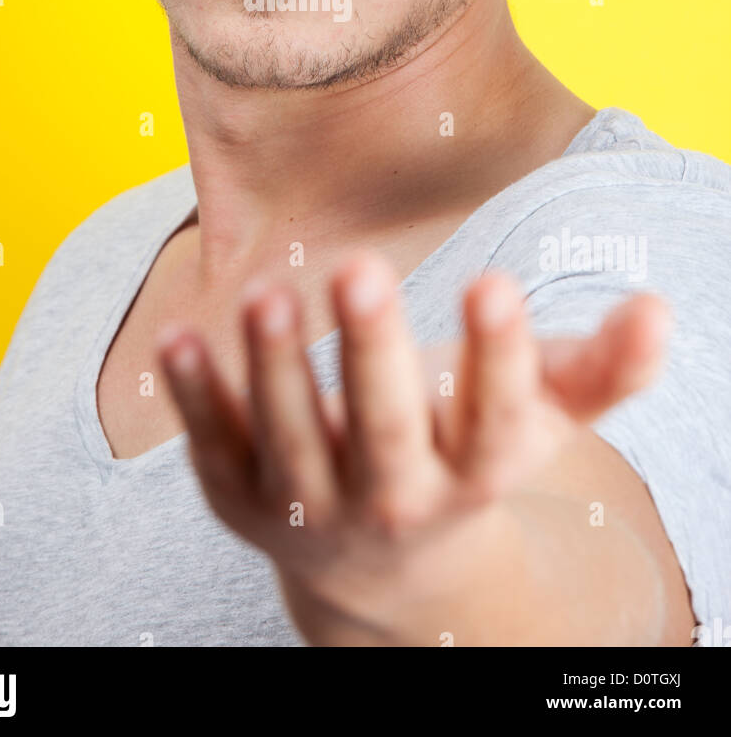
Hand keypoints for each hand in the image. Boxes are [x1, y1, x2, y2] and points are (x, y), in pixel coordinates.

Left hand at [155, 250, 670, 644]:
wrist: (385, 566)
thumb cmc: (463, 458)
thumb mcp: (534, 421)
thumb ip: (597, 369)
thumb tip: (658, 310)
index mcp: (471, 472)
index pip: (492, 421)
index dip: (498, 360)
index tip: (495, 285)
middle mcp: (392, 497)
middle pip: (384, 430)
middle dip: (372, 352)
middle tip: (361, 267)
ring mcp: (311, 504)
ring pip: (292, 440)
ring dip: (276, 370)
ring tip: (269, 295)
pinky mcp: (243, 498)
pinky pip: (215, 449)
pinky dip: (194, 400)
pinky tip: (175, 338)